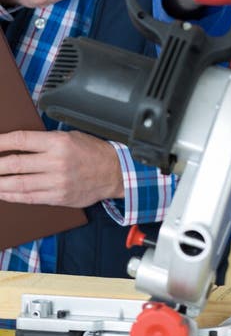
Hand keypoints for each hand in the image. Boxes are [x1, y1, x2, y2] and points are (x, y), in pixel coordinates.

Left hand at [0, 129, 123, 206]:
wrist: (114, 172)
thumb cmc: (93, 151)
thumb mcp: (71, 137)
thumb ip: (46, 141)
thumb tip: (19, 144)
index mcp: (58, 143)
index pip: (21, 140)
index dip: (1, 142)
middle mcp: (56, 162)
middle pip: (15, 164)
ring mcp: (56, 182)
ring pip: (18, 184)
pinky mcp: (58, 197)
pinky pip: (29, 198)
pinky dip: (12, 196)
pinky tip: (3, 192)